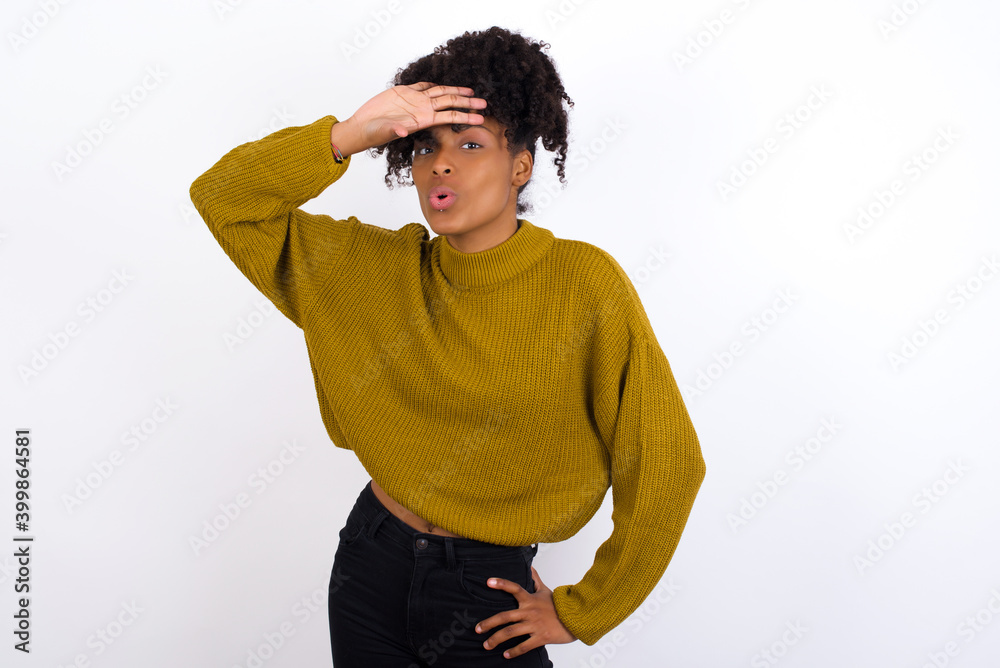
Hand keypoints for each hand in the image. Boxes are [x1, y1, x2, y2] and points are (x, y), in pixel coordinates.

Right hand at [331, 82, 486, 155]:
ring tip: (471, 92)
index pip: (449, 116)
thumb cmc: (373, 133)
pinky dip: (433, 84)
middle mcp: (421, 109)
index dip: (465, 116)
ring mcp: (413, 100)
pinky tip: (443, 83)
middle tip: (485, 103)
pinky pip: (422, 86)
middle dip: (468, 103)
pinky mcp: (403, 92)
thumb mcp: (385, 132)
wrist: (362, 127)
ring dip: (455, 92)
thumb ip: (395, 130)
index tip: (481, 118)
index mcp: (422, 119)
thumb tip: (404, 131)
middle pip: (450, 102)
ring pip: (440, 93)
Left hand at [475, 566, 577, 658]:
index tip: (488, 582)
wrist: (576, 618)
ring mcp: (535, 625)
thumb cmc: (560, 605)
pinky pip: (524, 646)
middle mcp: (530, 612)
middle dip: (489, 623)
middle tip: (477, 629)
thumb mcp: (546, 590)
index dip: (501, 584)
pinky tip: (506, 654)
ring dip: (496, 639)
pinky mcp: (541, 637)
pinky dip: (514, 651)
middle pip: (505, 617)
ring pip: (511, 632)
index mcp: (530, 600)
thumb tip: (530, 566)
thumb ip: (535, 579)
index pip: (514, 588)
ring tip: (486, 645)